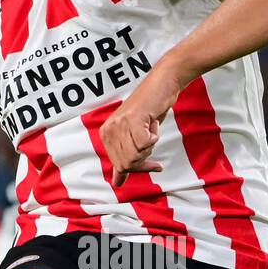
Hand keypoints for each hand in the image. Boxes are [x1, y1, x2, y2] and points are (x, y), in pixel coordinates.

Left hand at [100, 64, 179, 187]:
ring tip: (149, 127)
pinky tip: (153, 122)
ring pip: (137, 155)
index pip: (121, 166)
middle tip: (150, 137)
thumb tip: (117, 184)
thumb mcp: (135, 137)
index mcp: (106, 135)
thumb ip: (124, 160)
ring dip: (150, 144)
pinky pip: (146, 143)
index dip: (140, 167)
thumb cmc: (150, 110)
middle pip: (129, 163)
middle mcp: (109, 129)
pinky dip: (155, 135)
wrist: (162, 84)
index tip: (154, 164)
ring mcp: (119, 124)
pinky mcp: (132, 119)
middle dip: (146, 156)